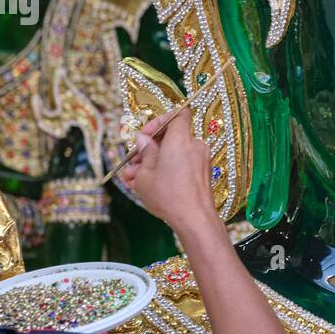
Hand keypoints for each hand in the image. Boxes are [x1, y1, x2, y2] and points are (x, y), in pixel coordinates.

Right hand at [119, 108, 219, 234]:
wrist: (194, 219)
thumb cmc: (168, 195)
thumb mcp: (145, 173)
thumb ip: (144, 152)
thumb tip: (143, 140)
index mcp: (180, 139)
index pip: (177, 114)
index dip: (159, 120)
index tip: (145, 135)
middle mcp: (194, 146)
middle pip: (170, 137)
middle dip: (149, 148)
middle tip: (133, 162)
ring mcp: (200, 160)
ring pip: (173, 154)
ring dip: (153, 163)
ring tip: (133, 178)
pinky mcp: (201, 174)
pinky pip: (181, 165)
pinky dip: (165, 170)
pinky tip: (147, 185)